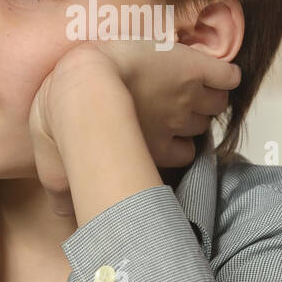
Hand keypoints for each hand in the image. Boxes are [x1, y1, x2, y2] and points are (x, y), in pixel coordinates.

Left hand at [29, 41, 240, 216]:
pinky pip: (228, 77)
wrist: (80, 78)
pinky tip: (217, 75)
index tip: (165, 137)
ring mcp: (186, 96)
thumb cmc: (61, 118)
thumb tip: (63, 214)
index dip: (175, 145)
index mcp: (149, 148)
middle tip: (169, 105)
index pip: (182, 154)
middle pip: (198, 125)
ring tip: (190, 88)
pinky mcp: (194, 67)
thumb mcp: (53, 165)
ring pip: (215, 103)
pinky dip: (226, 77)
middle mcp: (173, 124)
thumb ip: (62, 190)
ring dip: (206, 97)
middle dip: (188, 118)